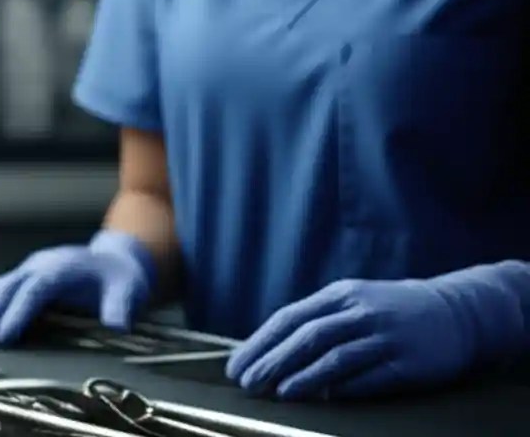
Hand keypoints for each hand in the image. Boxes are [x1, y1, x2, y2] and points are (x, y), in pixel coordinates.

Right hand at [0, 231, 155, 344]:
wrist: (116, 260)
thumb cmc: (120, 278)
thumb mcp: (127, 291)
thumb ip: (119, 307)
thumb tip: (117, 326)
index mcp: (63, 268)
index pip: (35, 289)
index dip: (18, 312)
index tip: (4, 335)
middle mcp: (41, 265)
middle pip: (9, 286)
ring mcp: (30, 269)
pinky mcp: (25, 276)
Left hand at [226, 263, 529, 399]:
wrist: (457, 312)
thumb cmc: (391, 310)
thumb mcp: (352, 302)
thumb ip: (316, 322)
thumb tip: (271, 352)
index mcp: (340, 294)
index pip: (289, 318)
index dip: (260, 343)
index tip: (236, 365)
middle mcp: (360, 311)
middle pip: (308, 335)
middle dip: (273, 360)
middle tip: (248, 383)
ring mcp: (386, 336)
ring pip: (336, 355)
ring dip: (304, 375)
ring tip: (279, 392)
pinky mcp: (409, 362)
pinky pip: (371, 377)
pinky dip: (346, 387)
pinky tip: (326, 398)